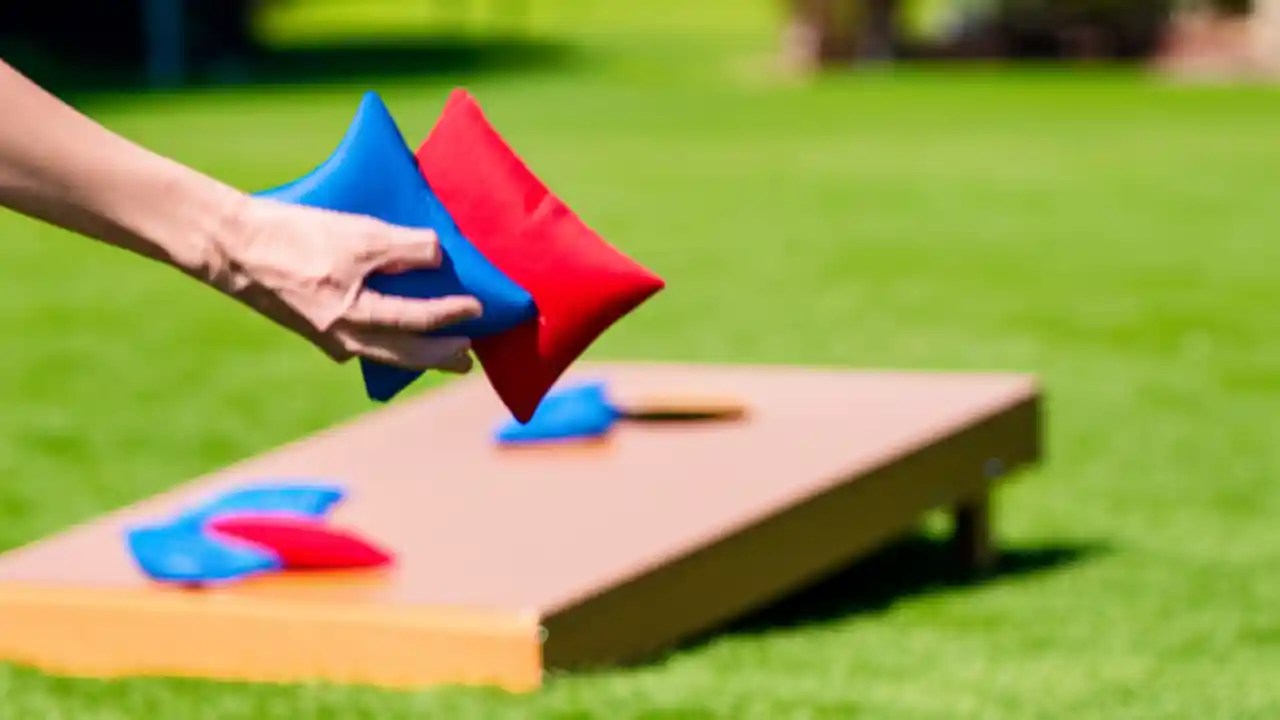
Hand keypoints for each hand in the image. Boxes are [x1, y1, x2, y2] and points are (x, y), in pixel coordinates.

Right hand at [209, 195, 482, 372]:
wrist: (232, 245)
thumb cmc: (296, 237)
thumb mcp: (357, 234)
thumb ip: (403, 247)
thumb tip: (438, 258)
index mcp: (355, 317)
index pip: (418, 321)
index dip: (451, 314)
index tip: (477, 308)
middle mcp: (342, 337)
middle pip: (403, 353)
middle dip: (437, 357)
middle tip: (467, 359)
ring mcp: (325, 336)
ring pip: (380, 352)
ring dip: (412, 353)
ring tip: (436, 352)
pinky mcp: (310, 328)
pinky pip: (356, 344)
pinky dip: (380, 343)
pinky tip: (388, 336)